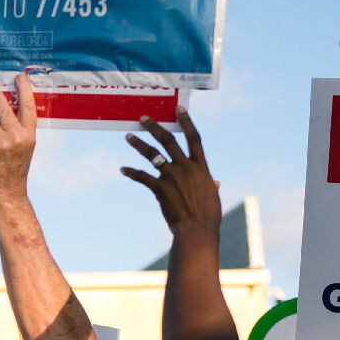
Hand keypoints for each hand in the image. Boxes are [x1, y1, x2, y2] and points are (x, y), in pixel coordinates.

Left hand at [0, 74, 37, 200]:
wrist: (7, 190)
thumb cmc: (15, 166)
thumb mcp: (25, 146)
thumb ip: (17, 128)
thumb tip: (1, 107)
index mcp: (29, 136)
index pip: (28, 107)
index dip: (24, 90)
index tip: (19, 77)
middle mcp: (14, 138)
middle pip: (3, 107)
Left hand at [121, 107, 221, 235]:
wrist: (196, 229)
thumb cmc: (208, 216)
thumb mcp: (213, 196)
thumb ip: (212, 186)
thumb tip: (216, 183)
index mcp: (201, 166)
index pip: (194, 138)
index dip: (186, 121)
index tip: (178, 109)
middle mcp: (185, 167)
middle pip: (168, 140)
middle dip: (154, 127)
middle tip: (143, 118)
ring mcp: (171, 176)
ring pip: (152, 154)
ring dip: (139, 144)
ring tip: (129, 136)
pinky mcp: (159, 188)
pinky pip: (142, 177)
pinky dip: (131, 172)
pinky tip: (123, 169)